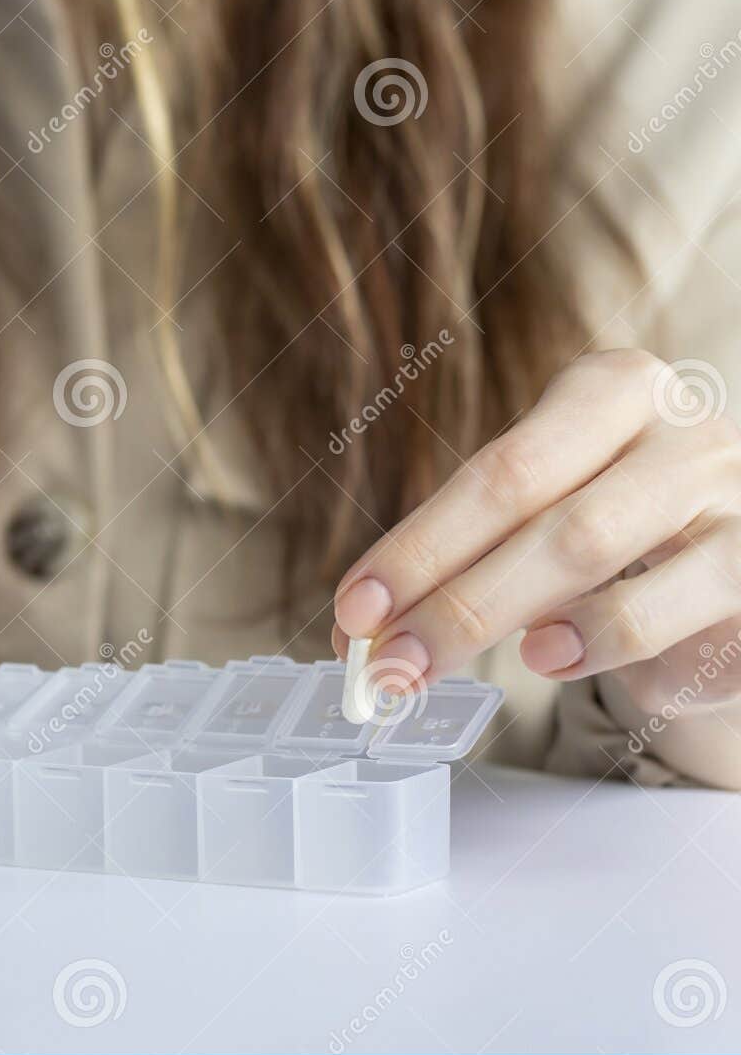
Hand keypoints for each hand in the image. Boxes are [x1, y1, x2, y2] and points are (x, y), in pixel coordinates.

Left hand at [331, 349, 740, 714]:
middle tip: (384, 663)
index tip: (353, 611)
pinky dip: (597, 644)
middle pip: (540, 513)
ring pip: (597, 555)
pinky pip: (669, 616)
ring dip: (501, 619)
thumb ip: (463, 557)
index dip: (417, 546)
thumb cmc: (622, 526)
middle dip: (447, 598)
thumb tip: (361, 632)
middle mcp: (683, 431)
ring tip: (440, 663)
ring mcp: (736, 498)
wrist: (738, 565)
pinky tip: (549, 656)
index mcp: (612, 391)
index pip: (498, 471)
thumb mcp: (543, 517)